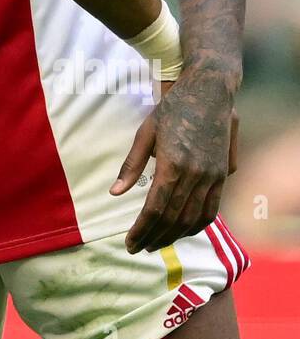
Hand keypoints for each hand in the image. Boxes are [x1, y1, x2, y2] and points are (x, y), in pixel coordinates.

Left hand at [112, 72, 239, 253]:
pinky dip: (197, 225)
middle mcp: (195, 175)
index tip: (130, 243)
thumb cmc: (173, 108)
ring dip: (175, 236)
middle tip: (139, 248)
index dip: (142, 230)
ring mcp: (212, 176)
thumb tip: (114, 193)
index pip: (155, 209)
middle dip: (155, 237)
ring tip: (158, 243)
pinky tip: (184, 230)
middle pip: (173, 218)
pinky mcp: (223, 174)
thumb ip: (131, 165)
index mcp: (173, 165)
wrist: (210, 91)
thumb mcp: (146, 132)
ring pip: (193, 218)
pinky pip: (211, 209)